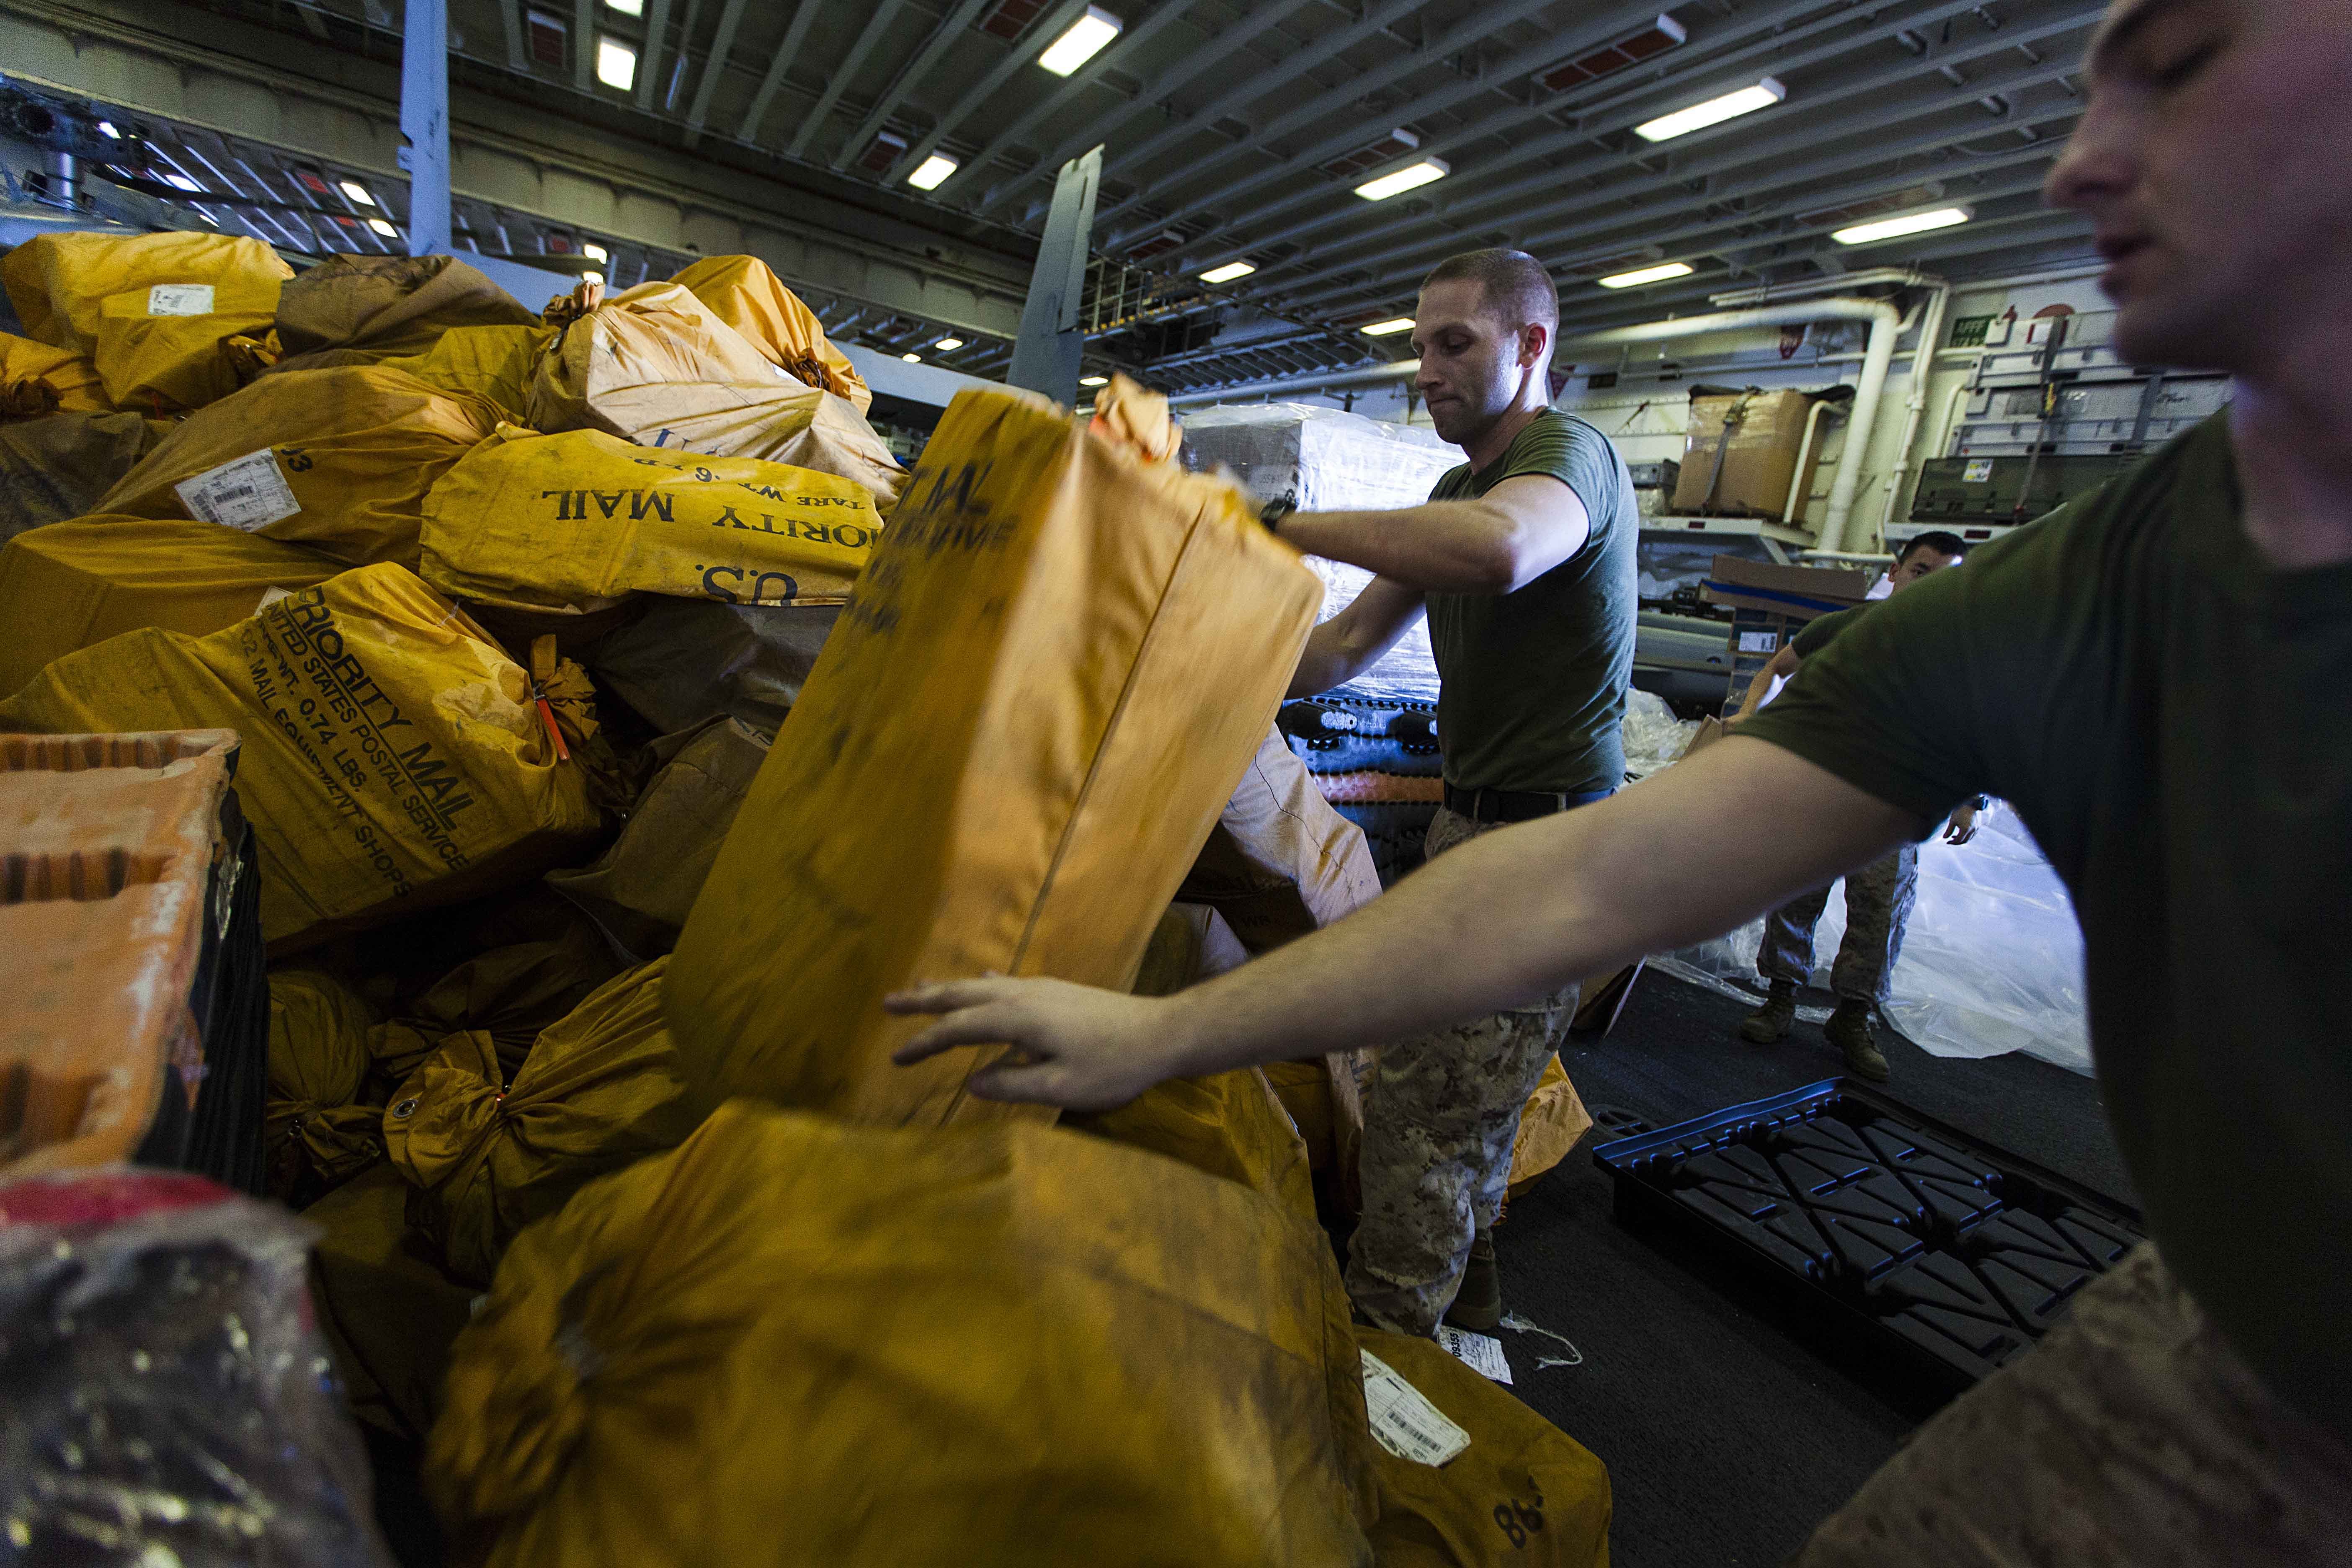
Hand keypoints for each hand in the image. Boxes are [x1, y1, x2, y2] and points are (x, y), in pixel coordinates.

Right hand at [885, 977, 1191, 1110]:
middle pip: (964, 995)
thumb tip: (971, 1083)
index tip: (896, 1058)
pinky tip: (984, 980)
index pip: (959, 1029)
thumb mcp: (1061, 1086)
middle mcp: (1025, 995)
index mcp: (1020, 1019)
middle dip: (925, 1001)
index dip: (926, 1043)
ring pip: (984, 986)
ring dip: (951, 990)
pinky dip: (986, 985)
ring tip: (922, 991)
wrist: (1163, 1033)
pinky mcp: (1058, 992)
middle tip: (888, 1003)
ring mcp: (1043, 990)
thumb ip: (1012, 1086)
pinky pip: (1009, 984)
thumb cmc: (1115, 1065)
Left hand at [1943, 805, 1977, 844]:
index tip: (1947, 841)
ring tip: (1954, 836)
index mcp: (1965, 829)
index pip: (1958, 840)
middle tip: (1951, 840)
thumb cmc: (1960, 810)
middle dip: (1957, 842)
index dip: (1952, 842)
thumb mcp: (1952, 820)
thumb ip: (1949, 830)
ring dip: (1962, 839)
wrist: (1971, 802)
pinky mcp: (1978, 826)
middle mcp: (1972, 830)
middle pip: (1965, 841)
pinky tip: (1962, 832)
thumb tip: (1944, 838)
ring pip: (1969, 838)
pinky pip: (1973, 834)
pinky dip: (1967, 836)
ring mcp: (1976, 828)